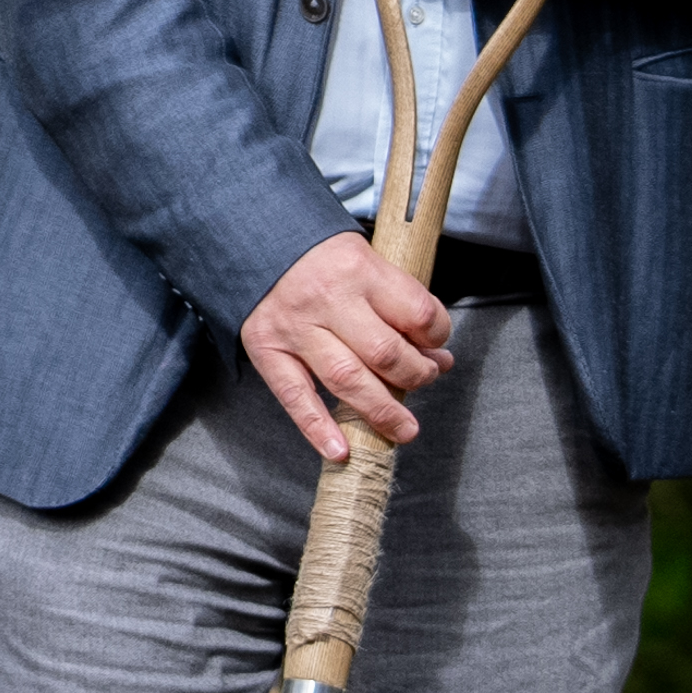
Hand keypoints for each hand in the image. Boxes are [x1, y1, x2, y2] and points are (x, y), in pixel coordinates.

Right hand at [240, 228, 449, 461]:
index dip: (438, 336)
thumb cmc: (318, 255)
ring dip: (383, 411)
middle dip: (417, 376)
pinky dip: (318, 429)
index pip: (416, 313)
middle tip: (426, 379)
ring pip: (347, 380)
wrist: (253, 241)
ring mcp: (294, 328)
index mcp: (358, 268)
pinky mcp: (267, 351)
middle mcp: (326, 299)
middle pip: (385, 353)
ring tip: (405, 429)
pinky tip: (341, 451)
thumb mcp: (363, 257)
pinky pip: (295, 397)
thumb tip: (433, 351)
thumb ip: (396, 299)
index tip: (438, 345)